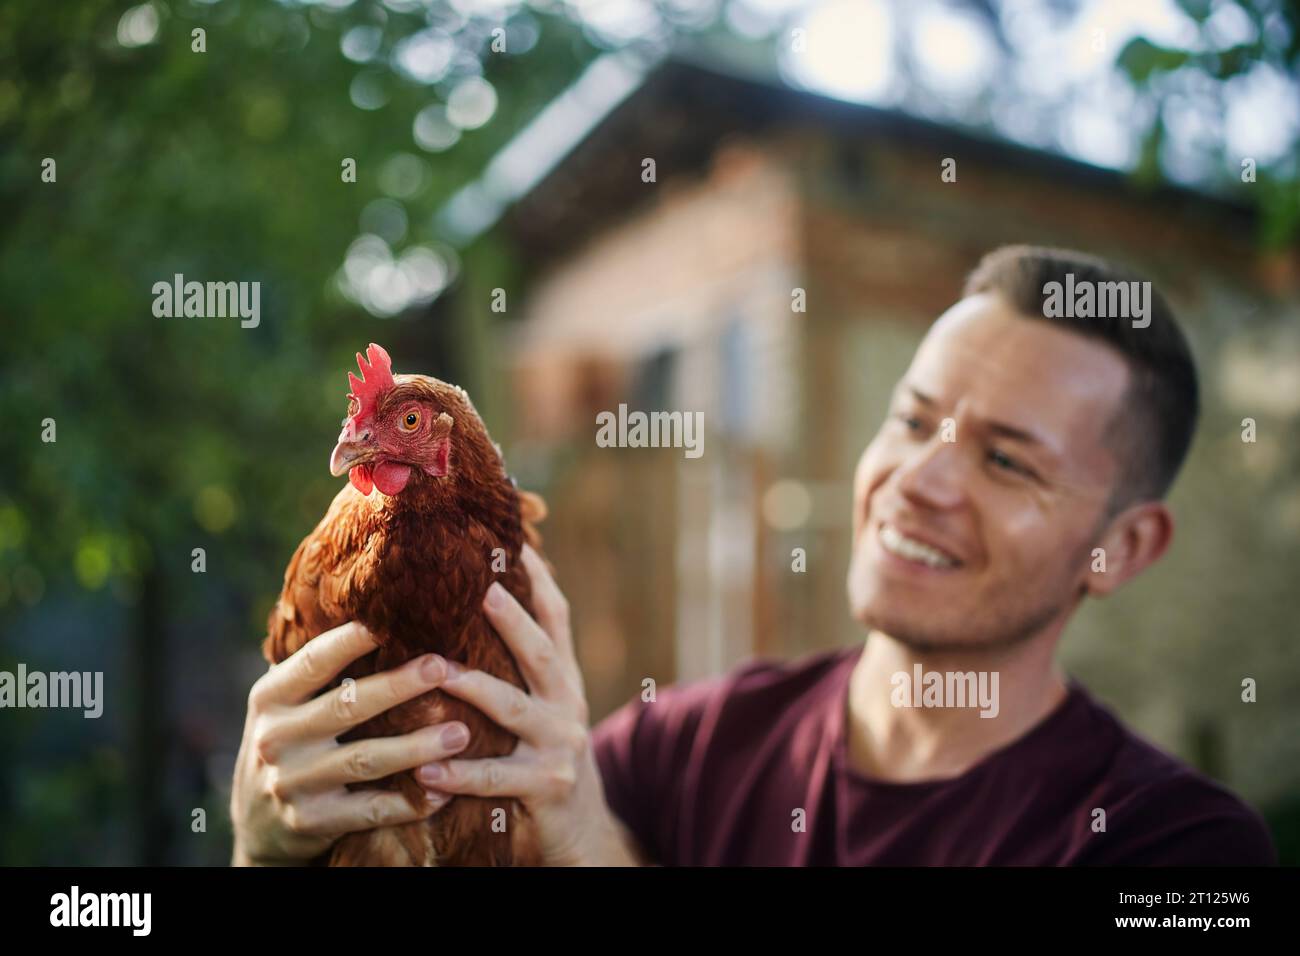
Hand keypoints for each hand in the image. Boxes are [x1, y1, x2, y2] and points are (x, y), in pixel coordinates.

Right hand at [230, 622, 471, 865]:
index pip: (313, 661)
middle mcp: (276, 737)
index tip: (390, 618)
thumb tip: (382, 609)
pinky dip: (410, 801)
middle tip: (442, 667)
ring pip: (366, 759)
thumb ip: (322, 669)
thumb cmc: (291, 741)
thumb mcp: (286, 703)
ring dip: (417, 746)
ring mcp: (292, 783)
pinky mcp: (313, 822)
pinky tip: (445, 789)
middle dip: (398, 686)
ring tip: (461, 733)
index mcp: (270, 697)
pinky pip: (371, 811)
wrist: (256, 824)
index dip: (350, 640)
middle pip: (347, 706)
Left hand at [416, 544, 639, 865]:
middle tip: (479, 587)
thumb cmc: (544, 760)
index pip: (556, 617)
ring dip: (474, 687)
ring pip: (513, 709)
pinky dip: (459, 773)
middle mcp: (567, 704)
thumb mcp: (542, 708)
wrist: (583, 833)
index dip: (538, 578)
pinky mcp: (546, 787)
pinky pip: (496, 777)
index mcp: (563, 679)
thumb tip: (478, 605)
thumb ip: (518, 667)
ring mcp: (559, 745)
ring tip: (436, 672)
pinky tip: (426, 769)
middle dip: (511, 618)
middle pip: (541, 652)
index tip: (513, 539)